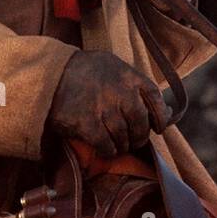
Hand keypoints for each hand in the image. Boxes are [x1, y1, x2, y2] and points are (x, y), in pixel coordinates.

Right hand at [46, 50, 170, 157]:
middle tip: (134, 140)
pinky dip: (109, 150)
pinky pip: (106, 145)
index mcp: (129, 76)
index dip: (160, 117)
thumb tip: (165, 111)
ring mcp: (103, 108)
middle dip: (140, 136)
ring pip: (124, 137)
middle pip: (140, 123)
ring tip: (119, 145)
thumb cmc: (85, 70)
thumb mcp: (113, 66)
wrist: (51, 73)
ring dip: (123, 145)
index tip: (158, 127)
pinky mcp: (86, 123)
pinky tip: (105, 148)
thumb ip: (137, 85)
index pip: (155, 99)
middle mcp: (120, 92)